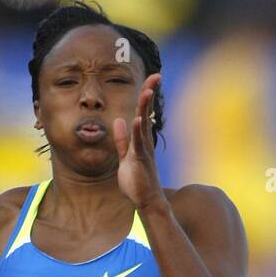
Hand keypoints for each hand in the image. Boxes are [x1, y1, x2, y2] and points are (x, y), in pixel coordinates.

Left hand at [113, 74, 165, 211]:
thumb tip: (118, 120)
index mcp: (141, 139)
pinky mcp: (140, 160)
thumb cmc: (136, 181)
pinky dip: (137, 131)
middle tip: (157, 75)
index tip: (152, 79)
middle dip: (150, 94)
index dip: (146, 95)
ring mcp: (144, 150)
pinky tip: (136, 119)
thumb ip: (121, 139)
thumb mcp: (125, 156)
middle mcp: (145, 141)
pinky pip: (138, 143)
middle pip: (146, 113)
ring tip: (147, 91)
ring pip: (144, 124)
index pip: (143, 112)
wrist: (146, 201)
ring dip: (145, 108)